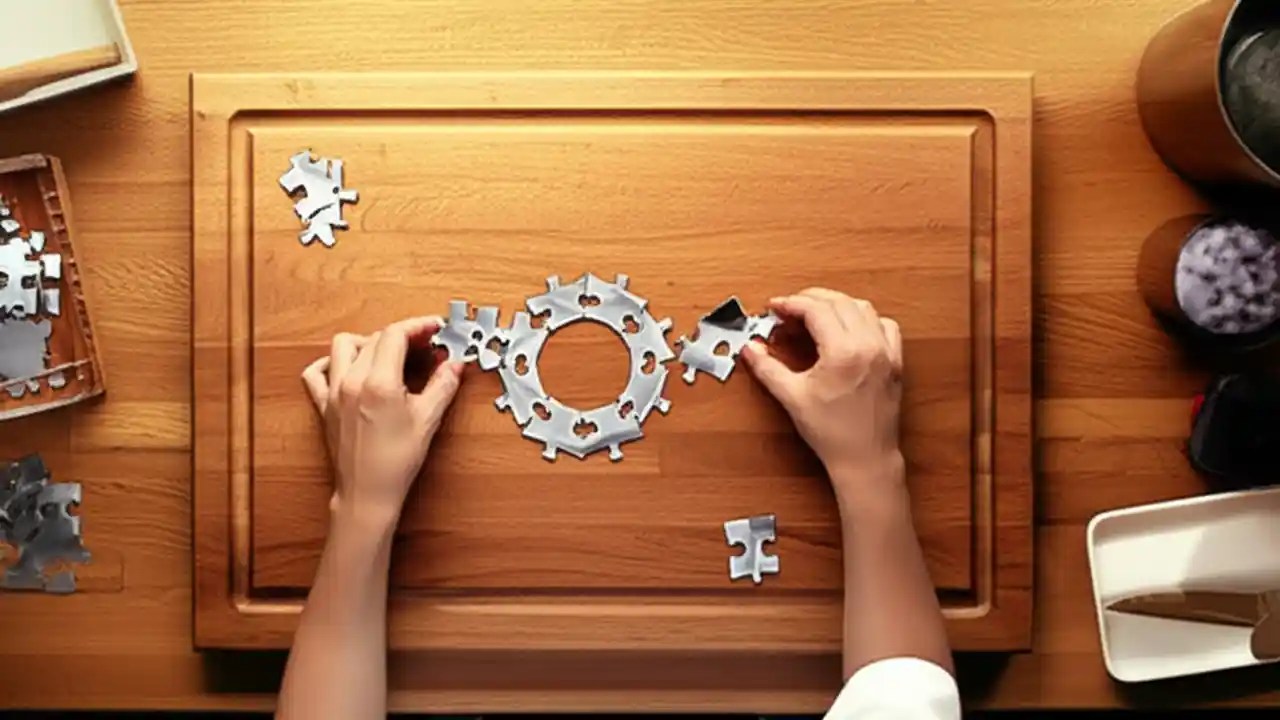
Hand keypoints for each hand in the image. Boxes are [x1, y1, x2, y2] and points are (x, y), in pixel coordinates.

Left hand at [301, 317, 463, 528]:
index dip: (418, 326)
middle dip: (401, 335)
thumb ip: (442, 386)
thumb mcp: (427, 421)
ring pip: (344, 346)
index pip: (396, 334)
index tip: (433, 329)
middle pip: (374, 337)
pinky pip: (316, 372)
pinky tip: (350, 368)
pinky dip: (332, 363)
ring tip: (388, 355)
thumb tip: (454, 365)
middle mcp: (351, 382)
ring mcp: (334, 393)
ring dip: (368, 342)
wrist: (367, 494)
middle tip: (423, 345)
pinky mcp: (324, 405)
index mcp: (378, 383)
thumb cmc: (395, 464)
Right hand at [742, 289, 904, 505]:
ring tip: (815, 315)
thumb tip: (750, 349)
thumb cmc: (832, 434)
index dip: (791, 303)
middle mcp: (869, 346)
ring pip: (863, 308)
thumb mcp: (792, 398)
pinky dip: (865, 318)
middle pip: (839, 301)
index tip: (776, 307)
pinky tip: (848, 329)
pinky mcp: (895, 362)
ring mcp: (886, 352)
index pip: (816, 309)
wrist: (865, 458)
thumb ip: (768, 369)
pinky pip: (884, 325)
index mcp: (844, 352)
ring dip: (837, 304)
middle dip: (810, 299)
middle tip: (789, 309)